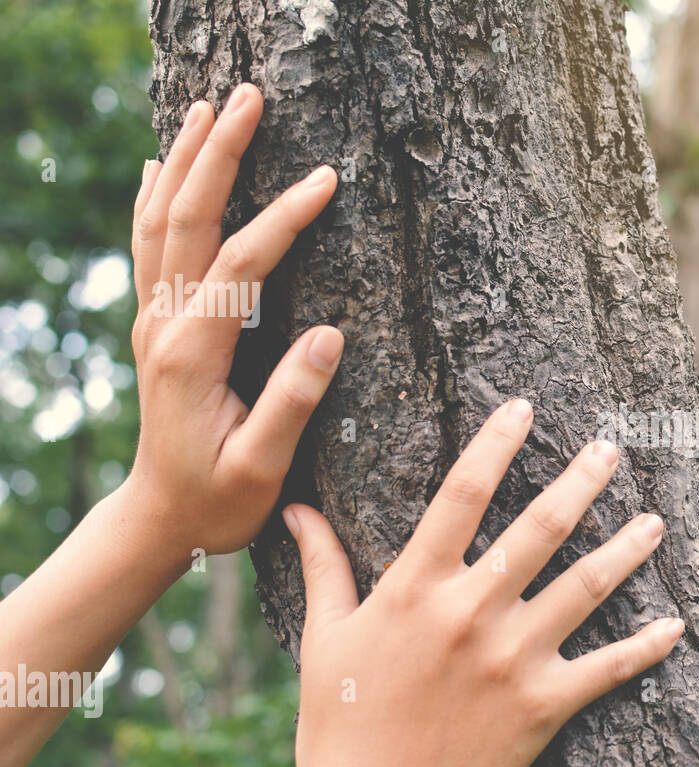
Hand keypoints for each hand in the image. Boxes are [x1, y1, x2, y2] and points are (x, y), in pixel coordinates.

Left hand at [122, 83, 341, 558]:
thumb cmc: (219, 499)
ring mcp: (153, 321)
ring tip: (208, 106)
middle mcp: (165, 325)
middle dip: (218, 152)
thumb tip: (332, 334)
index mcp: (195, 353)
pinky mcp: (155, 325)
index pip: (242, 263)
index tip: (327, 179)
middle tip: (248, 97)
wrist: (160, 518)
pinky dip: (154, 195)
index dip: (285, 217)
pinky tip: (159, 164)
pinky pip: (147, 244)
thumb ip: (291, 402)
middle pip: (186, 217)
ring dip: (183, 159)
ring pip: (160, 219)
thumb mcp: (262, 466)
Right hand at [249, 399, 683, 766]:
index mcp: (416, 588)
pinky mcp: (544, 706)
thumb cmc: (339, 729)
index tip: (524, 408)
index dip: (497, 442)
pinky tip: (676, 626)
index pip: (463, 492)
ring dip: (627, 550)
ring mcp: (513, 658)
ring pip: (586, 587)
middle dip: (582, 481)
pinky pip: (608, 668)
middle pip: (541, 527)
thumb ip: (323, 568)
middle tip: (611, 449)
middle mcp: (471, 612)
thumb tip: (296, 511)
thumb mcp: (322, 640)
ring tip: (656, 522)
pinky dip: (647, 647)